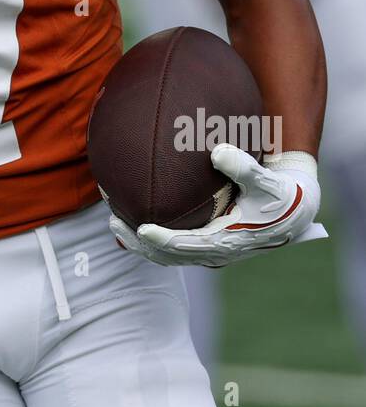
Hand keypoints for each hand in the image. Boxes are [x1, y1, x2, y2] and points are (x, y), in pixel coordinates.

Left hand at [109, 144, 325, 268]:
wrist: (294, 213)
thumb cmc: (279, 194)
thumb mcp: (265, 180)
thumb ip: (243, 167)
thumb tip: (218, 151)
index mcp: (227, 241)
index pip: (187, 245)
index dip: (162, 240)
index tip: (141, 228)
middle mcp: (215, 252)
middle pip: (169, 254)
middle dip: (139, 241)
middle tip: (113, 221)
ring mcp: (210, 252)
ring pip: (168, 255)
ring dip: (140, 243)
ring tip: (114, 223)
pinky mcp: (208, 246)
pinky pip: (175, 247)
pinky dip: (153, 239)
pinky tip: (134, 222)